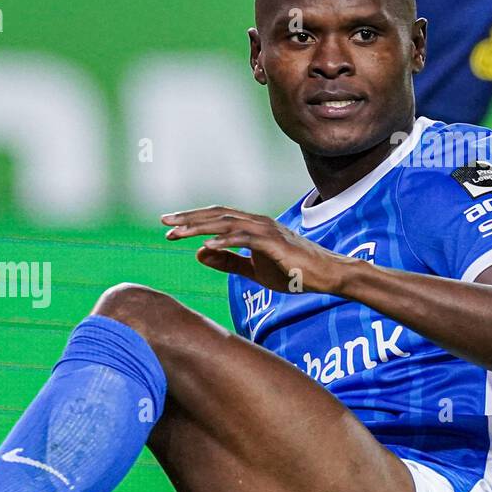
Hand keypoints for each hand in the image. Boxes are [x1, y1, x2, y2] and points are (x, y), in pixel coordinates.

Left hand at [162, 205, 350, 294]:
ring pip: (227, 223)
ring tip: (177, 233)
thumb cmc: (293, 272)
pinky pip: (246, 239)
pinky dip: (225, 240)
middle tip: (164, 222)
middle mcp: (257, 223)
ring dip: (200, 227)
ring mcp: (267, 231)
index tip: (169, 228)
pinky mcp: (275, 243)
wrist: (327, 276)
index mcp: (252, 227)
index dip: (192, 221)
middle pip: (217, 215)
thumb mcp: (254, 270)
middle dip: (188, 218)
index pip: (216, 219)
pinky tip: (207, 245)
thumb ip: (227, 261)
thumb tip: (199, 252)